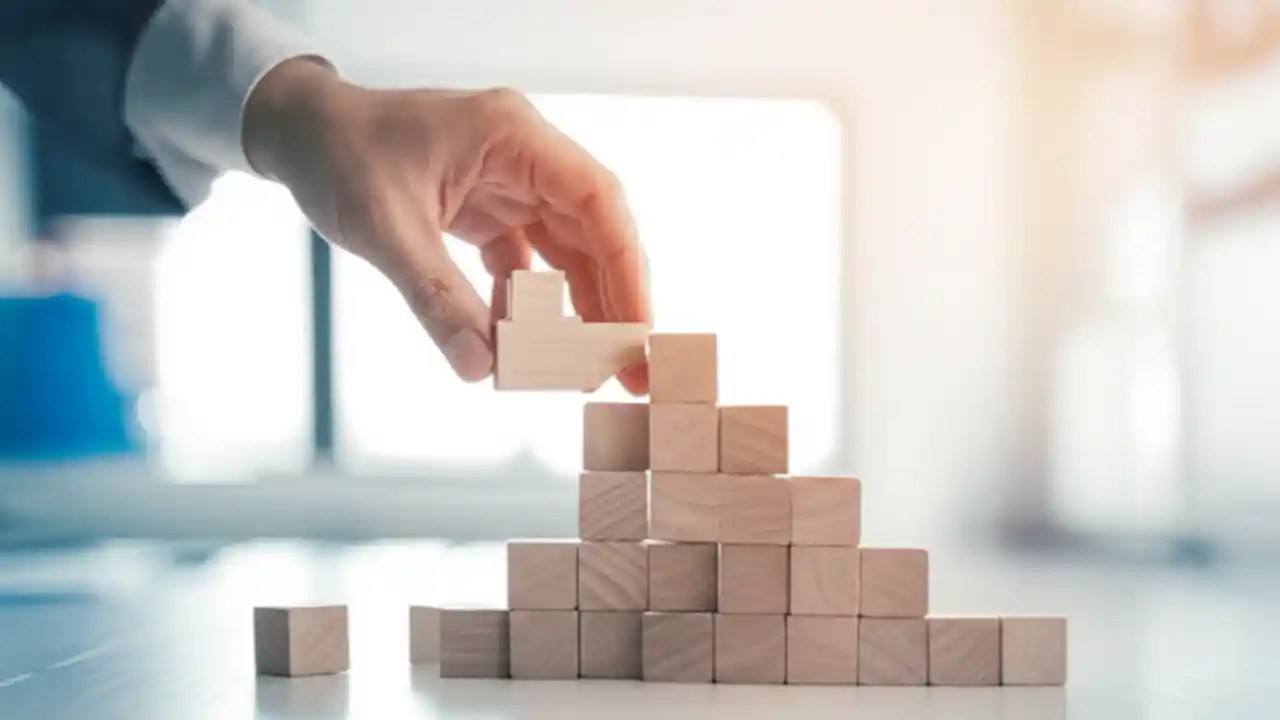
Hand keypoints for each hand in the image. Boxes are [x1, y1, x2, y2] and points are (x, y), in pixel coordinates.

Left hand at [243, 59, 649, 391]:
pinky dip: (528, 306)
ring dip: (578, 309)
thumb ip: (436, 298)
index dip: (625, 267)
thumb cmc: (337, 155)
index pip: (596, 200)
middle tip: (630, 371)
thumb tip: (479, 367)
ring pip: (568, 250)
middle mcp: (523, 156)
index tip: (637, 330)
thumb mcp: (383, 228)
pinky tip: (523, 345)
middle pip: (594, 231)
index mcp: (511, 136)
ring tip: (587, 368)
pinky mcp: (490, 209)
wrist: (301, 134)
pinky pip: (527, 263)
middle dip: (614, 300)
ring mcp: (510, 183)